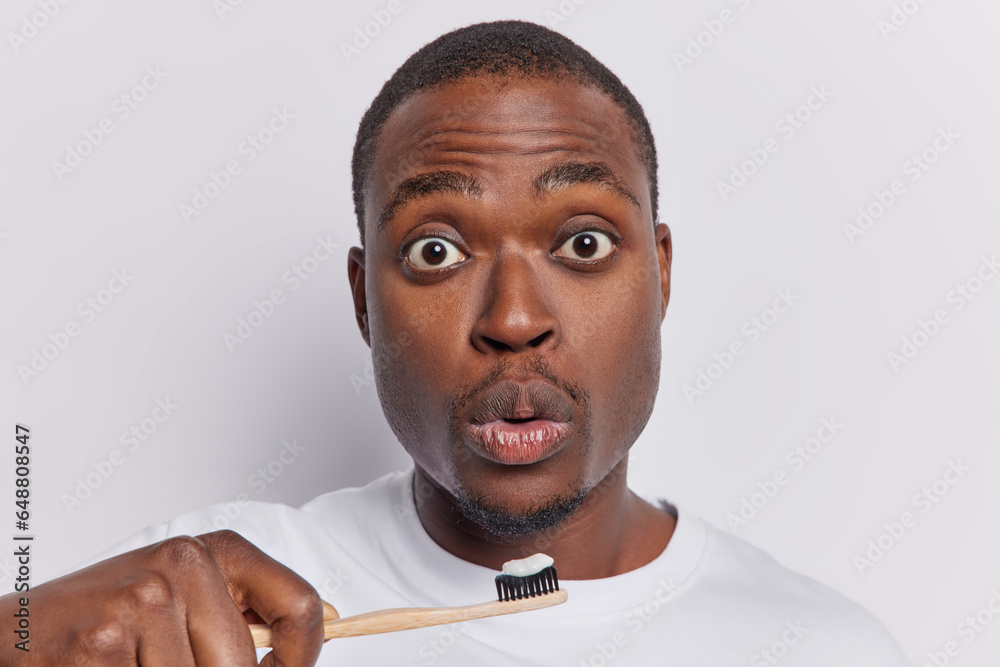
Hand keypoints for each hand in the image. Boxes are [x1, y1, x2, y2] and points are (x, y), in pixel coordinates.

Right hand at [0, 530, 324, 665]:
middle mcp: (184, 563)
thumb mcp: (184, 602)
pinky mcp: (104, 643)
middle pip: (246, 666)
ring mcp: (143, 599)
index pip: (301, 606)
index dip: (303, 659)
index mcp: (214, 550)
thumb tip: (329, 626)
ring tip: (130, 664)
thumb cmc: (104, 623)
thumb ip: (244, 616)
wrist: (11, 636)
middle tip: (161, 663)